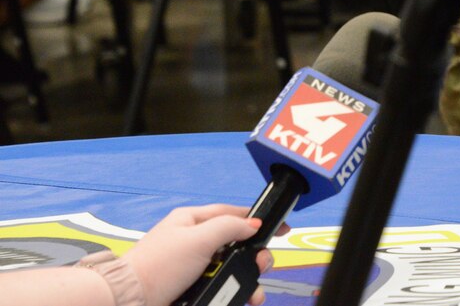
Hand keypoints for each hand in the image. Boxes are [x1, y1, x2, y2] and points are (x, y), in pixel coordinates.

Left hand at [121, 204, 276, 305]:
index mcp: (192, 221)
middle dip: (254, 256)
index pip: (232, 213)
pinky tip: (242, 298)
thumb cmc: (159, 265)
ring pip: (231, 268)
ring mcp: (193, 266)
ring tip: (253, 293)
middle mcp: (194, 241)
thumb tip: (254, 225)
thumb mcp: (198, 239)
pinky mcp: (191, 287)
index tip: (281, 228)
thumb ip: (230, 228)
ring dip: (246, 279)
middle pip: (236, 244)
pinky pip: (220, 286)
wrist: (129, 300)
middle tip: (261, 266)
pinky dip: (233, 292)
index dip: (257, 219)